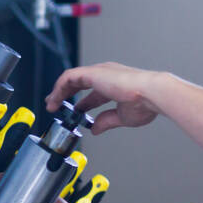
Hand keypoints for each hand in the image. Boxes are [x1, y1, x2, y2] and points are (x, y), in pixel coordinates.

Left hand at [45, 62, 163, 134]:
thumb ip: (107, 121)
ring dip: (59, 92)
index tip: (76, 113)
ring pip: (72, 79)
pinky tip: (54, 100)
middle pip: (80, 83)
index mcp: (117, 85)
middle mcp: (107, 76)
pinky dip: (59, 88)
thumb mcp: (122, 117)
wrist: (152, 93)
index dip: (83, 104)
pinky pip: (68, 77)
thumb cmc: (146, 104)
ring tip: (50, 104)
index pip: (95, 93)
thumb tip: (95, 129)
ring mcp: (99, 73)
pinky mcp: (92, 73)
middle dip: (67, 95)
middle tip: (56, 105)